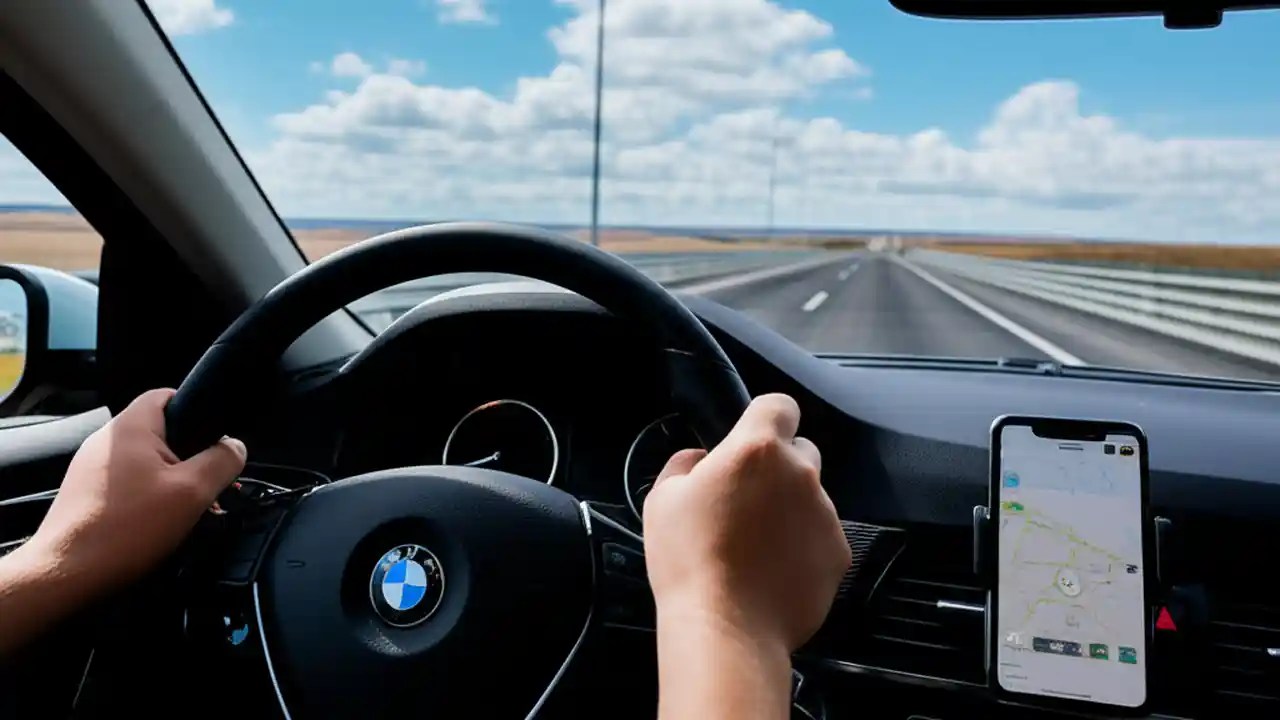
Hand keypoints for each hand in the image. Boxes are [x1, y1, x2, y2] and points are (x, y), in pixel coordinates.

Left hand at [21, 389, 246, 600]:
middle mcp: (105, 440)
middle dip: (190, 458)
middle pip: (161, 433)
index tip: (216, 441)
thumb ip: (222, 462)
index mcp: (130, 427)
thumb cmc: (127, 528)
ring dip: (171, 483)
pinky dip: (148, 498)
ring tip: (187, 512)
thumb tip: (235, 447)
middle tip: (208, 487)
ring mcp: (90, 468)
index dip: (197, 410)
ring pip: (146, 463)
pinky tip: (158, 525)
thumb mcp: (192, 492)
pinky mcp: (84, 494)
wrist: (66, 574)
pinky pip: (128, 484)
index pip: (168, 395)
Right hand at [643, 393, 849, 653]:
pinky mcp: (839, 553)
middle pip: (800, 451)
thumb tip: (702, 460)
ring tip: (756, 547)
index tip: (753, 436)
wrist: (725, 627)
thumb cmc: (688, 559)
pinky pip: (821, 537)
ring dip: (790, 511)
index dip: (766, 417)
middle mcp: (800, 474)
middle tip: (747, 501)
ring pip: (810, 499)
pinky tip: (773, 571)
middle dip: (779, 468)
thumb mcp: (663, 498)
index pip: (779, 405)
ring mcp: (825, 514)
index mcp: (757, 449)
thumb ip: (686, 464)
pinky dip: (803, 547)